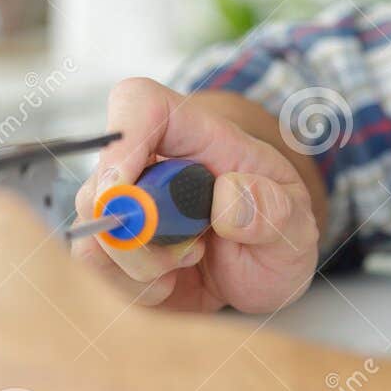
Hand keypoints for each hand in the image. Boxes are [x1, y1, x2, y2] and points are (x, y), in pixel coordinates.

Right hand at [73, 78, 319, 313]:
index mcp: (201, 138)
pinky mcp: (118, 248)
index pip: (142, 103)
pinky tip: (170, 283)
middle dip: (138, 230)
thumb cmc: (278, 231)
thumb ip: (272, 210)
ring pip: (94, 230)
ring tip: (188, 264)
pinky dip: (131, 287)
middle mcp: (154, 165)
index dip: (123, 138)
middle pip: (103, 180)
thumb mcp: (296, 224)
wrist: (264, 271)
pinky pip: (95, 268)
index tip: (126, 192)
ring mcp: (131, 206)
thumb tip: (226, 197)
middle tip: (190, 252)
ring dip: (139, 264)